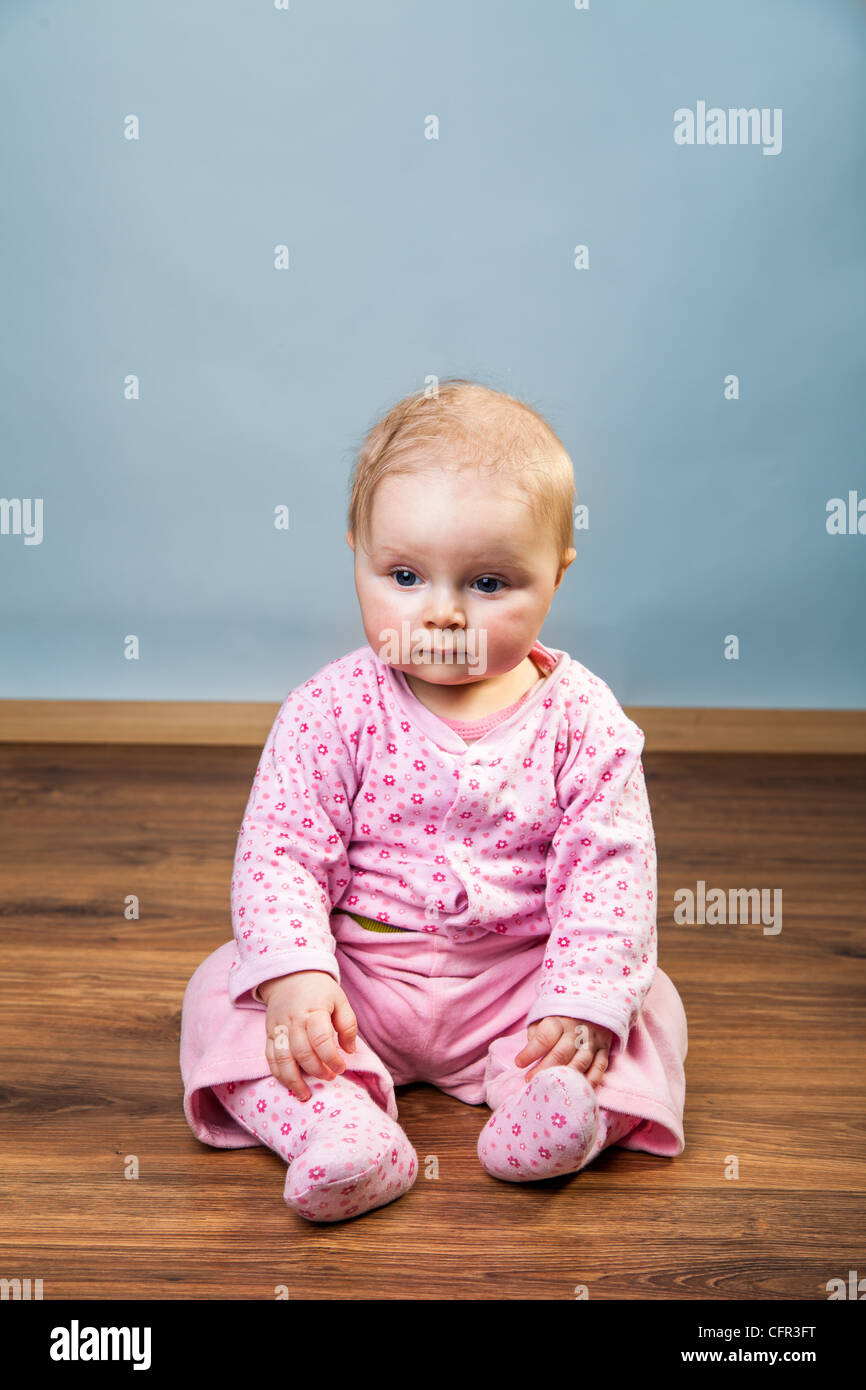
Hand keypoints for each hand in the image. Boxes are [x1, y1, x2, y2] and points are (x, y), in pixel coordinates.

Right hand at [258, 971, 358, 1102]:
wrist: (290, 974)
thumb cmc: (320, 990)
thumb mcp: (340, 1000)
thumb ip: (348, 1025)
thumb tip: (350, 1051)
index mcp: (314, 1011)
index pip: (321, 1040)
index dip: (332, 1058)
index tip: (341, 1068)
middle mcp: (293, 1021)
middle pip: (302, 1052)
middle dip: (317, 1070)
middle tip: (329, 1078)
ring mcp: (278, 1028)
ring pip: (282, 1059)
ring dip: (293, 1080)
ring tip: (305, 1095)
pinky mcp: (269, 1033)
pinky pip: (270, 1057)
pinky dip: (278, 1073)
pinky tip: (289, 1084)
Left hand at [513, 1016, 613, 1087]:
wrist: (592, 1004)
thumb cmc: (560, 1016)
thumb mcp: (544, 1016)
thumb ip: (536, 1033)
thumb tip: (530, 1055)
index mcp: (560, 1019)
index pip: (545, 1037)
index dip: (531, 1052)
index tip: (519, 1063)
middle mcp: (578, 1030)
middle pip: (562, 1052)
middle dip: (545, 1068)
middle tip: (531, 1081)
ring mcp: (593, 1040)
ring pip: (581, 1062)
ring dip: (566, 1078)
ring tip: (552, 1088)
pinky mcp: (604, 1049)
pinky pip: (599, 1067)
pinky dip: (590, 1081)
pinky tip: (577, 1089)